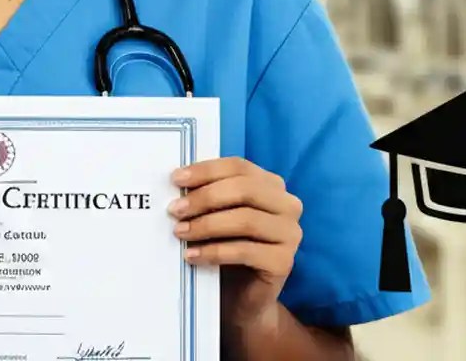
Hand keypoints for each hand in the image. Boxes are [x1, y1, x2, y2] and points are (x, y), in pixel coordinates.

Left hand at [170, 158, 302, 327]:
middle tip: (174, 210)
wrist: (241, 298)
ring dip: (206, 225)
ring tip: (179, 232)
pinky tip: (192, 256)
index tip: (176, 179)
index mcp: (272, 186)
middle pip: (244, 189)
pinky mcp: (284, 262)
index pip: (239, 166)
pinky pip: (245, 251)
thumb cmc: (227, 250)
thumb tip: (177, 182)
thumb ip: (208, 197)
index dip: (206, 170)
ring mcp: (290, 234)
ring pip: (245, 219)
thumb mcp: (217, 216)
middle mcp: (288, 205)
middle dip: (204, 197)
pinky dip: (214, 252)